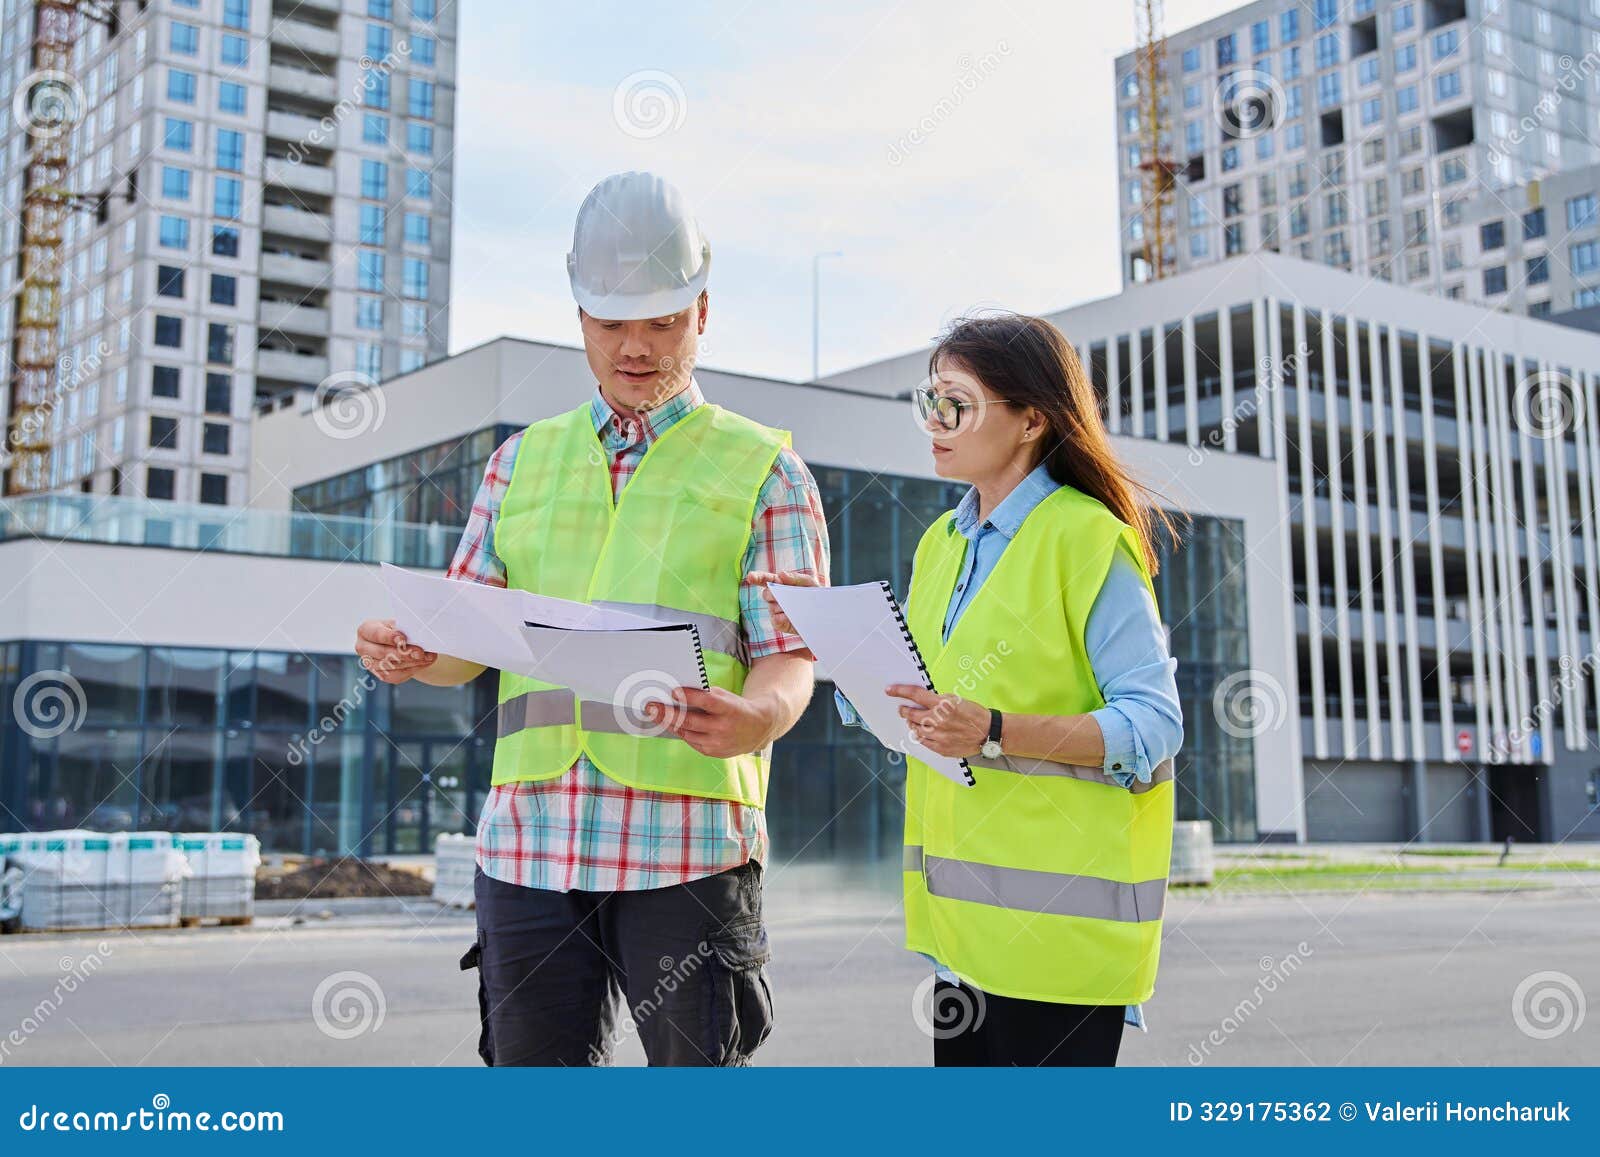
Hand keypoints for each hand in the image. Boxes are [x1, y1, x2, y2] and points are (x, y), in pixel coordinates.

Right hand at [354, 619, 437, 684]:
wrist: (398, 641)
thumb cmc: (397, 629)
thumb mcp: (398, 623)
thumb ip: (404, 627)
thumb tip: (417, 633)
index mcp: (366, 630)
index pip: (376, 634)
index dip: (389, 637)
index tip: (403, 639)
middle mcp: (363, 647)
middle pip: (382, 653)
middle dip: (403, 653)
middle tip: (420, 652)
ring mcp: (370, 663)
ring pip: (390, 666)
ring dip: (412, 662)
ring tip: (427, 657)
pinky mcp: (380, 674)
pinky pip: (396, 676)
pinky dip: (412, 670)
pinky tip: (423, 663)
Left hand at [645, 686, 777, 758]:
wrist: (757, 728)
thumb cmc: (736, 708)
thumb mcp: (726, 697)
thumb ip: (706, 696)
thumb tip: (679, 695)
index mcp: (730, 709)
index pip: (707, 702)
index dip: (689, 697)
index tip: (673, 692)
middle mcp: (724, 728)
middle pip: (690, 721)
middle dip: (668, 713)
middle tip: (651, 707)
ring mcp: (718, 743)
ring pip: (687, 733)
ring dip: (669, 723)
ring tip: (656, 715)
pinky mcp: (713, 752)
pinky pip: (691, 741)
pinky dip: (681, 732)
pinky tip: (671, 724)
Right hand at [744, 569, 818, 638]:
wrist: (824, 616)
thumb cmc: (815, 596)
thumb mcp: (810, 583)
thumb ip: (796, 577)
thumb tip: (781, 574)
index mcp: (781, 584)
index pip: (765, 579)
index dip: (757, 577)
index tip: (750, 577)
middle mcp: (775, 597)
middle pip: (766, 594)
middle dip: (772, 594)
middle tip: (781, 595)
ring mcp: (776, 611)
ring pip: (772, 608)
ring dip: (783, 607)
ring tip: (797, 608)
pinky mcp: (779, 624)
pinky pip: (775, 621)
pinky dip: (783, 619)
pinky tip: (790, 617)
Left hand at [888, 684, 989, 758]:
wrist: (988, 732)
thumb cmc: (973, 714)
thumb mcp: (956, 699)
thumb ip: (937, 699)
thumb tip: (921, 699)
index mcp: (942, 704)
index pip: (915, 695)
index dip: (899, 691)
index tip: (889, 690)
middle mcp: (938, 720)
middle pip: (911, 714)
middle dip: (904, 711)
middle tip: (903, 709)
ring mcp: (939, 736)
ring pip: (915, 729)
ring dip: (912, 724)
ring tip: (914, 721)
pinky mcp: (941, 748)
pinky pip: (923, 742)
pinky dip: (921, 736)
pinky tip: (924, 732)